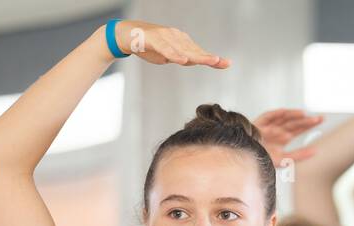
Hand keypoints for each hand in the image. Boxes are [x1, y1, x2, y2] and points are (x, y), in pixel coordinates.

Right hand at [111, 21, 229, 68]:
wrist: (126, 35)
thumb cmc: (148, 45)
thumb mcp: (167, 55)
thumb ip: (180, 58)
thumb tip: (191, 61)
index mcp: (180, 41)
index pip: (199, 52)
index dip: (212, 58)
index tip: (227, 63)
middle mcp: (175, 37)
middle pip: (194, 50)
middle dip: (208, 57)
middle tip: (222, 62)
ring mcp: (164, 36)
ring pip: (182, 48)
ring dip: (197, 55)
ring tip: (210, 60)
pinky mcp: (152, 38)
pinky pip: (165, 47)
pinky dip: (174, 54)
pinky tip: (182, 60)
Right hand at [252, 109, 323, 167]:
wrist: (248, 161)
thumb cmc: (265, 161)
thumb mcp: (285, 160)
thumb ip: (299, 155)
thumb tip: (316, 151)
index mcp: (284, 137)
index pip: (299, 128)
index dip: (309, 124)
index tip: (321, 120)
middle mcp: (277, 130)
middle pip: (294, 122)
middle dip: (306, 120)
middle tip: (320, 118)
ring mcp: (269, 126)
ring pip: (283, 118)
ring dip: (293, 115)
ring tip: (304, 114)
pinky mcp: (258, 124)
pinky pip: (268, 116)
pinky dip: (275, 114)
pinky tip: (285, 111)